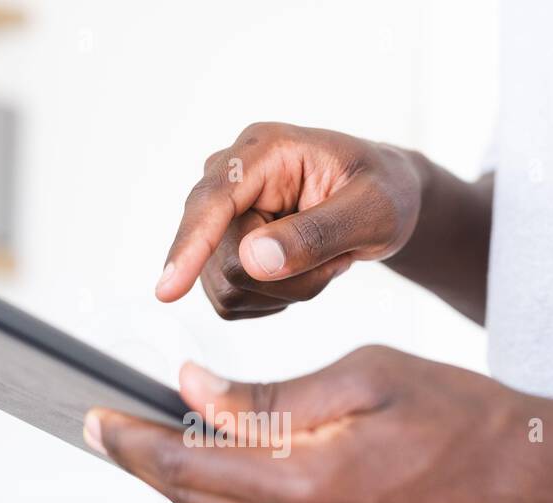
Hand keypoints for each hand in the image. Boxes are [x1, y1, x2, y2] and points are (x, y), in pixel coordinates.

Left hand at [84, 346, 552, 502]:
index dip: (132, 444)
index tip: (94, 422)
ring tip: (186, 451)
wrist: (552, 491)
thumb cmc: (475, 423)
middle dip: (159, 467)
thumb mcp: (368, 377)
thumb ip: (269, 396)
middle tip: (128, 431)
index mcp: (311, 488)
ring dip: (203, 495)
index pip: (187, 468)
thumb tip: (194, 393)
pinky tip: (249, 490)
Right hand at [155, 123, 423, 318]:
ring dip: (284, 291)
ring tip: (324, 260)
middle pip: (223, 260)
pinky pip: (232, 300)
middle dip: (283, 279)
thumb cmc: (385, 193)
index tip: (167, 290)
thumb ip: (317, 234)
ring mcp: (222, 215)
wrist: (384, 200)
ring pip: (226, 287)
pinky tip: (304, 270)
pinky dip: (274, 300)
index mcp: (264, 151)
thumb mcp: (372, 212)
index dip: (189, 246)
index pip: (212, 201)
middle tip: (336, 260)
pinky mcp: (222, 247)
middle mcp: (230, 178)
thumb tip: (253, 261)